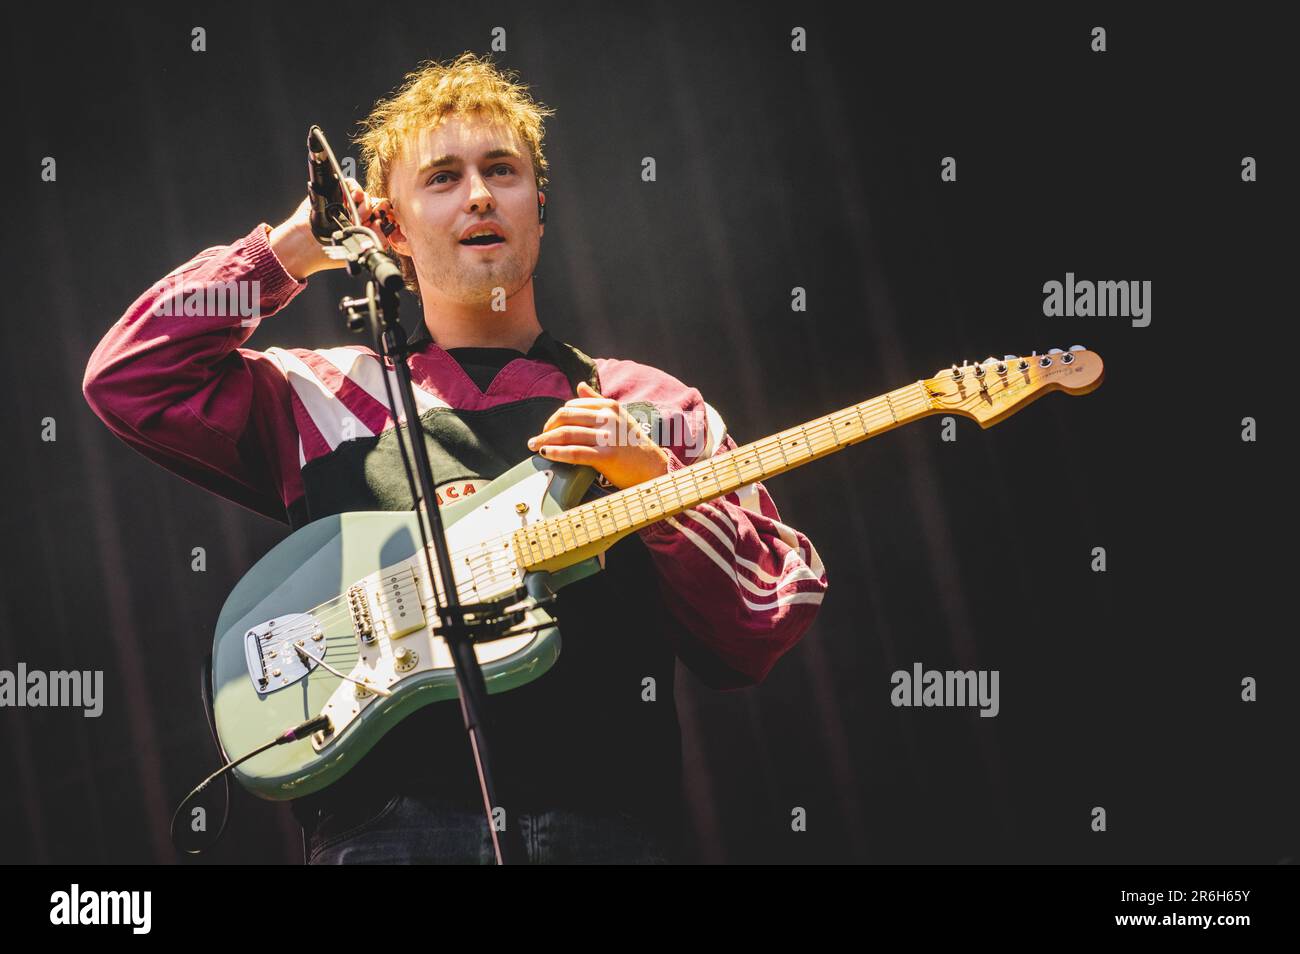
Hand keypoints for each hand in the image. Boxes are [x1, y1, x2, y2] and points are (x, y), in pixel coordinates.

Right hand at [267, 178, 396, 280]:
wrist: (304, 245)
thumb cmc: (325, 251)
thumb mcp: (354, 249)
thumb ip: (374, 239)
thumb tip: (385, 227)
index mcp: (363, 229)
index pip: (382, 219)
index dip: (384, 218)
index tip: (382, 222)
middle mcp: (356, 215)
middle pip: (376, 205)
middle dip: (376, 210)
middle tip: (367, 218)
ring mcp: (346, 204)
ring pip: (365, 195)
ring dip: (365, 201)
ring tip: (359, 210)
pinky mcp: (335, 193)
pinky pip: (350, 184)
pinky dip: (354, 188)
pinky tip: (353, 197)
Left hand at [527, 382, 670, 488]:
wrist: (653, 467)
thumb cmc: (634, 443)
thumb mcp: (619, 415)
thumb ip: (597, 399)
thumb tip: (579, 384)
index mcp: (608, 406)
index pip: (572, 406)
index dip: (555, 417)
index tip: (548, 427)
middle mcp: (607, 418)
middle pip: (565, 417)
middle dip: (546, 427)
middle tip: (537, 438)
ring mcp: (607, 436)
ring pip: (566, 434)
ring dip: (545, 440)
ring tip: (534, 446)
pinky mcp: (606, 456)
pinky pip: (574, 452)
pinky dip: (556, 452)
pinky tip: (545, 454)